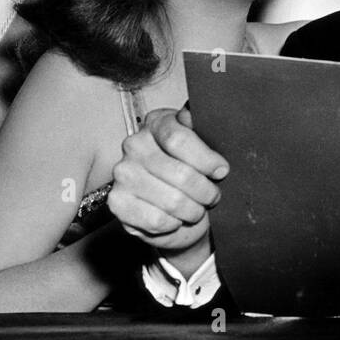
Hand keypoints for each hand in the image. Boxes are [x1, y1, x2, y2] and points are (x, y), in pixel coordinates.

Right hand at [108, 107, 226, 256]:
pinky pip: (157, 220)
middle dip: (206, 191)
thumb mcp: (206, 149)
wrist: (178, 210)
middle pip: (181, 173)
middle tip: (211, 196)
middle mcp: (135, 144)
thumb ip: (204, 132)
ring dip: (193, 210)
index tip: (221, 171)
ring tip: (196, 208)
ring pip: (173, 200)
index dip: (207, 160)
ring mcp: (123, 173)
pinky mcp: (117, 202)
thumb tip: (192, 116)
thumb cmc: (194, 174)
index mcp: (157, 123)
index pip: (179, 138)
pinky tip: (175, 218)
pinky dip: (174, 224)